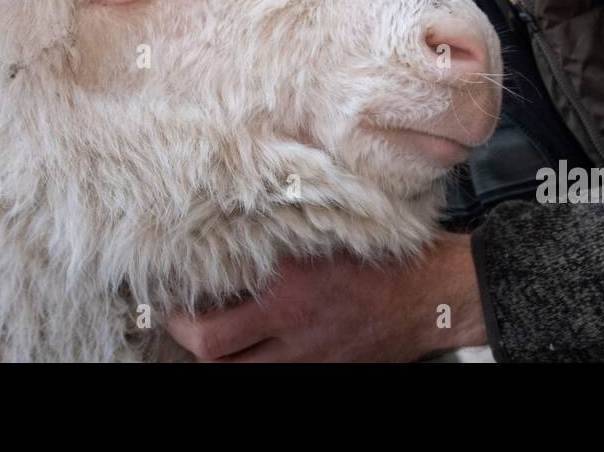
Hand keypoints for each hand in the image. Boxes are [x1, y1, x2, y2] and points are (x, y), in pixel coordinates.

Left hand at [165, 231, 487, 361]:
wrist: (433, 294)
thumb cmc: (381, 252)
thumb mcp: (325, 231)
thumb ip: (280, 235)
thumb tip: (231, 228)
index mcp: (287, 286)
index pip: (208, 322)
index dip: (177, 315)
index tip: (170, 296)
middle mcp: (291, 326)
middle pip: (213, 355)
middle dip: (189, 339)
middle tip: (181, 319)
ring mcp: (308, 355)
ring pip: (241, 374)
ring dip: (223, 356)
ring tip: (214, 335)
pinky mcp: (327, 371)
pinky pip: (278, 376)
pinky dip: (259, 363)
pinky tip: (255, 346)